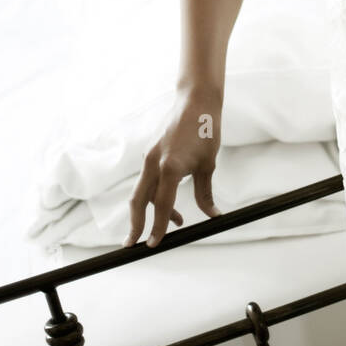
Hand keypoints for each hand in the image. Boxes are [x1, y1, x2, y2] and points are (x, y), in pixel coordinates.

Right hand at [124, 86, 222, 248]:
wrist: (196, 101)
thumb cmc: (205, 130)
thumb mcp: (208, 165)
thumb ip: (205, 193)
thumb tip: (212, 215)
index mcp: (170, 167)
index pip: (163, 206)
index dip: (158, 227)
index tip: (154, 244)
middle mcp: (154, 163)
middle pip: (139, 201)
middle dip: (135, 224)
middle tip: (133, 244)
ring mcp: (149, 156)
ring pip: (143, 191)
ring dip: (152, 209)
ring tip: (176, 222)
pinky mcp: (150, 152)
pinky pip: (148, 179)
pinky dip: (155, 194)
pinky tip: (172, 200)